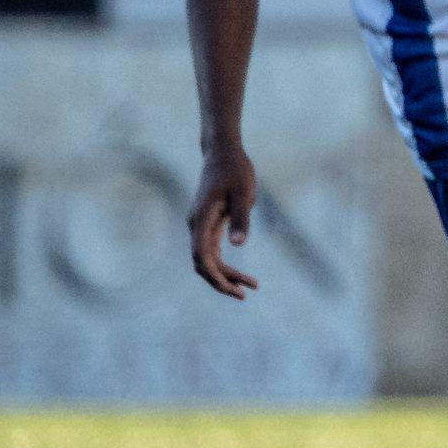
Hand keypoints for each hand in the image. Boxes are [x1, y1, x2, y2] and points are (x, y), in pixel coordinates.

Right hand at [187, 144, 259, 298]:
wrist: (223, 153)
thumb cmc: (235, 170)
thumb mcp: (244, 192)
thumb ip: (241, 218)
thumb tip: (239, 245)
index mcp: (201, 219)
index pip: (201, 255)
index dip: (215, 275)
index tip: (232, 288)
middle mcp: (196, 226)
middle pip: (203, 264)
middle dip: (221, 282)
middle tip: (245, 294)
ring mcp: (201, 227)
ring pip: (208, 261)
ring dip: (225, 276)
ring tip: (250, 287)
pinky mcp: (208, 226)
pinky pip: (213, 252)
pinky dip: (225, 265)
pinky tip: (242, 275)